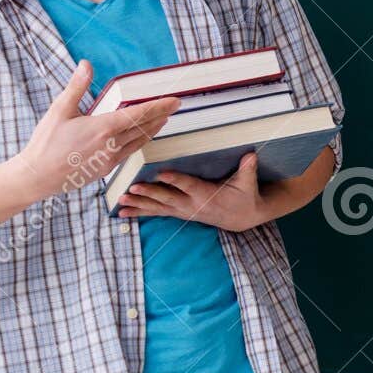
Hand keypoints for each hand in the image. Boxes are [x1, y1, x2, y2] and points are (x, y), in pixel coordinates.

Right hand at [9, 59, 179, 203]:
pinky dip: (138, 143)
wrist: (36, 177)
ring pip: (139, 143)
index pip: (139, 115)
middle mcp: (111, 146)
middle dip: (161, 116)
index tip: (175, 100)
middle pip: (144, 128)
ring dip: (152, 130)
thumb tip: (86, 64)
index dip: (159, 106)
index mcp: (103, 129)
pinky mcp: (105, 170)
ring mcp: (110, 160)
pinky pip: (128, 153)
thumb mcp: (59, 110)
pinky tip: (138, 139)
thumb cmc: (45, 143)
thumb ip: (76, 86)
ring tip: (162, 121)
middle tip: (175, 106)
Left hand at [115, 151, 277, 231]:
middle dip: (149, 194)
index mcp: (207, 196)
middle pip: (168, 199)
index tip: (161, 174)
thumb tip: (251, 155)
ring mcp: (184, 211)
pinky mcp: (179, 213)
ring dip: (139, 206)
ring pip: (158, 209)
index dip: (176, 181)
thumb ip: (247, 169)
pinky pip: (157, 213)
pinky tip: (123, 213)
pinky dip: (140, 212)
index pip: (189, 186)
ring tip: (121, 203)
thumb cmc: (245, 196)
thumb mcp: (248, 183)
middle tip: (132, 189)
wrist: (242, 217)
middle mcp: (192, 206)